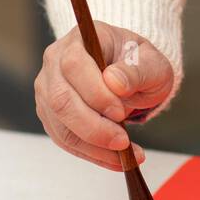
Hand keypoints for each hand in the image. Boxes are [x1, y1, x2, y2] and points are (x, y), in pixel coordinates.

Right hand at [34, 23, 173, 170]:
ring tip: (127, 155)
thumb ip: (136, 70)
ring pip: (61, 125)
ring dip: (94, 146)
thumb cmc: (139, 63)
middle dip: (93, 127)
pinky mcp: (51, 115)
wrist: (130, 73)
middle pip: (61, 99)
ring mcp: (48, 90)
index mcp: (79, 40)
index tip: (121, 112)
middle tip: (124, 142)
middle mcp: (54, 63)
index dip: (95, 93)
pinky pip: (65, 140)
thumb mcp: (151, 62)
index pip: (73, 65)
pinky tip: (116, 160)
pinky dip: (92, 154)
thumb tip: (114, 82)